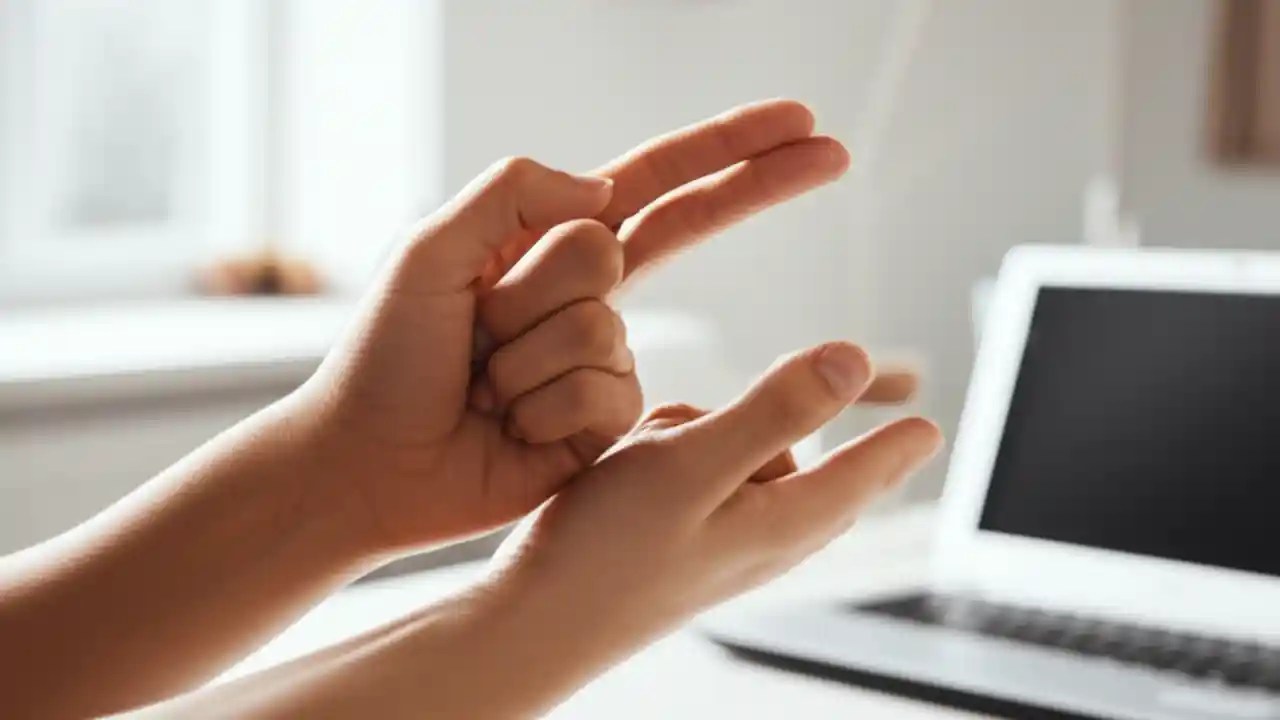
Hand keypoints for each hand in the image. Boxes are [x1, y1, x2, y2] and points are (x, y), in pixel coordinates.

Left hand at [293, 100, 852, 553]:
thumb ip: (513, 194)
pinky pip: (609, 395)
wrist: (369, 465)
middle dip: (749, 189)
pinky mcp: (606, 425)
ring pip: (610, 327)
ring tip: (479, 379)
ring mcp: (601, 359)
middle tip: (829, 151)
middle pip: (680, 229)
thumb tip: (606, 192)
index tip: (804, 126)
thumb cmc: (385, 357)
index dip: (732, 152)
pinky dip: (544, 407)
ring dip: (528, 352)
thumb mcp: (430, 250)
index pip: (657, 181)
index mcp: (547, 239)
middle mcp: (586, 293)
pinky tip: (506, 424)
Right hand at [459, 342, 941, 715]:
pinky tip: (625, 474)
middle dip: (750, 423)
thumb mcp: (694, 462)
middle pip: (791, 455)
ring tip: (640, 464)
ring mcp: (718, 543)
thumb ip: (775, 408)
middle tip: (703, 432)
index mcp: (783, 523)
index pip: (862, 476)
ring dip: (691, 434)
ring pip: (731, 452)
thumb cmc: (609, 546)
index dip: (894, 446)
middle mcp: (761, 539)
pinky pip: (692, 472)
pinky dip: (664, 455)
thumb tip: (853, 362)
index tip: (929, 430)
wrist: (534, 619)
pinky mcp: (679, 541)